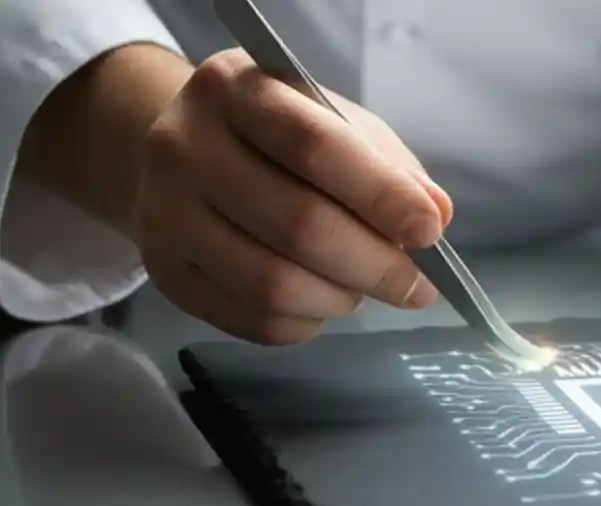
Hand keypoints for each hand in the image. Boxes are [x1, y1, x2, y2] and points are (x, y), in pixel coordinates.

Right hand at [134, 49, 452, 344]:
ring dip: (341, 297)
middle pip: (298, 225)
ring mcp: (164, 214)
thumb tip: (435, 215)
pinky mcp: (165, 273)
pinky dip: (307, 322)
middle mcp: (184, 146)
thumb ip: (390, 165)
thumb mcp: (338, 123)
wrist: (187, 155)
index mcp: (235, 88)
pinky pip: (253, 321)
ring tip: (365, 288)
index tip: (429, 230)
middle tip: (416, 285)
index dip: (380, 194)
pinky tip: (323, 301)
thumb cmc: (279, 138)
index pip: (314, 146)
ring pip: (273, 285)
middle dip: (375, 265)